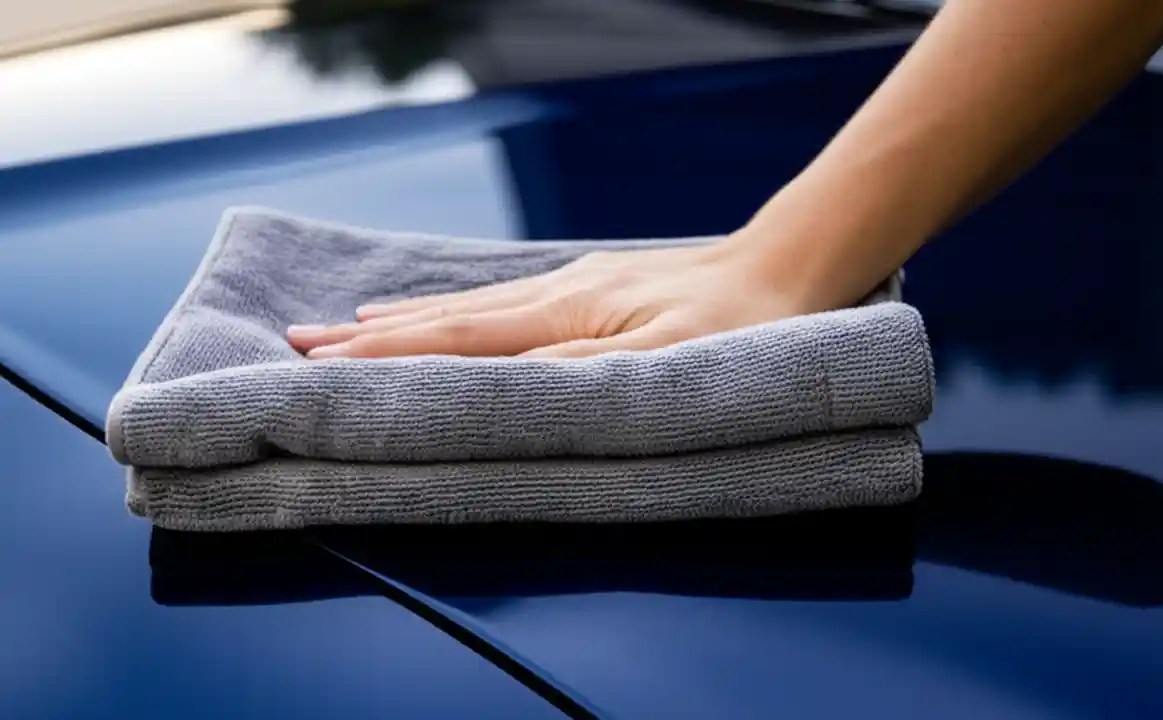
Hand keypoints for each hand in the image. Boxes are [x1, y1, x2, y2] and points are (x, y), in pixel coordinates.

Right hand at [286, 237, 837, 359]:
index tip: (316, 364)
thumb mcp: (667, 361)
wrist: (791, 264)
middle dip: (369, 336)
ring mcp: (571, 287)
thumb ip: (582, 375)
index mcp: (565, 315)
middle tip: (299, 343)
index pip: (454, 340)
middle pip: (444, 318)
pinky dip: (453, 309)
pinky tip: (442, 310)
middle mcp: (556, 294)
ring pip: (468, 306)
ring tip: (346, 326)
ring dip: (402, 320)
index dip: (382, 355)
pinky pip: (501, 301)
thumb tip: (501, 383)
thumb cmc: (742, 323)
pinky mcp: (592, 287)